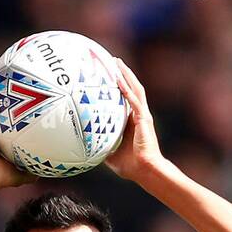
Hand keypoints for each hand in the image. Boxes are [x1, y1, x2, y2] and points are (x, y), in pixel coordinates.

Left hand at [104, 58, 162, 182]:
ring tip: (116, 62)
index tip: (109, 75)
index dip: (119, 86)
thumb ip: (101, 147)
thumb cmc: (131, 166)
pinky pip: (133, 99)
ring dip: (125, 74)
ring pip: (134, 89)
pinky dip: (125, 88)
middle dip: (122, 73)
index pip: (125, 98)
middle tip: (112, 60)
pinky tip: (118, 78)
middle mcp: (139, 114)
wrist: (145, 171)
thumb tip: (86, 147)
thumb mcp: (110, 155)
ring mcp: (142, 115)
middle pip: (131, 88)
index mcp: (132, 121)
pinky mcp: (143, 118)